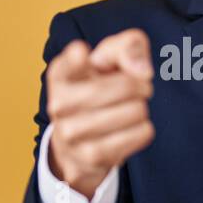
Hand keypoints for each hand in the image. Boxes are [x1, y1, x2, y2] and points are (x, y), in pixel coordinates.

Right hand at [46, 28, 155, 198]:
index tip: (83, 56)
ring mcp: (71, 133)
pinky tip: (132, 127)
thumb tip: (142, 71)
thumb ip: (129, 47)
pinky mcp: (91, 156)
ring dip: (142, 109)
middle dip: (141, 86)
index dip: (79, 58)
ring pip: (135, 111)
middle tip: (139, 89)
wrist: (80, 141)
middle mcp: (59, 103)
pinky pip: (140, 134)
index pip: (71, 61)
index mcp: (60, 74)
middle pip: (125, 86)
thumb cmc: (99, 88)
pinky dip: (144, 129)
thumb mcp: (110, 58)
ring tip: (131, 109)